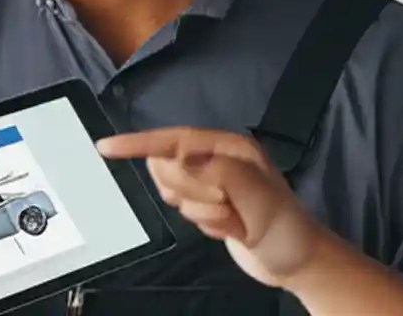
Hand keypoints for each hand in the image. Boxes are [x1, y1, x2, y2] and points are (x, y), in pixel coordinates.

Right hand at [96, 127, 321, 288]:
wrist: (297, 262)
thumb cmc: (284, 228)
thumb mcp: (258, 199)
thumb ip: (219, 173)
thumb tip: (180, 157)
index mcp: (229, 146)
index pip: (174, 139)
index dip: (139, 142)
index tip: (105, 147)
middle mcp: (215, 158)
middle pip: (167, 164)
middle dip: (189, 192)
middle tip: (225, 206)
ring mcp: (210, 181)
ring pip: (171, 188)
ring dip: (196, 210)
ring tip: (230, 218)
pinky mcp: (205, 202)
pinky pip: (180, 208)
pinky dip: (200, 221)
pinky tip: (226, 227)